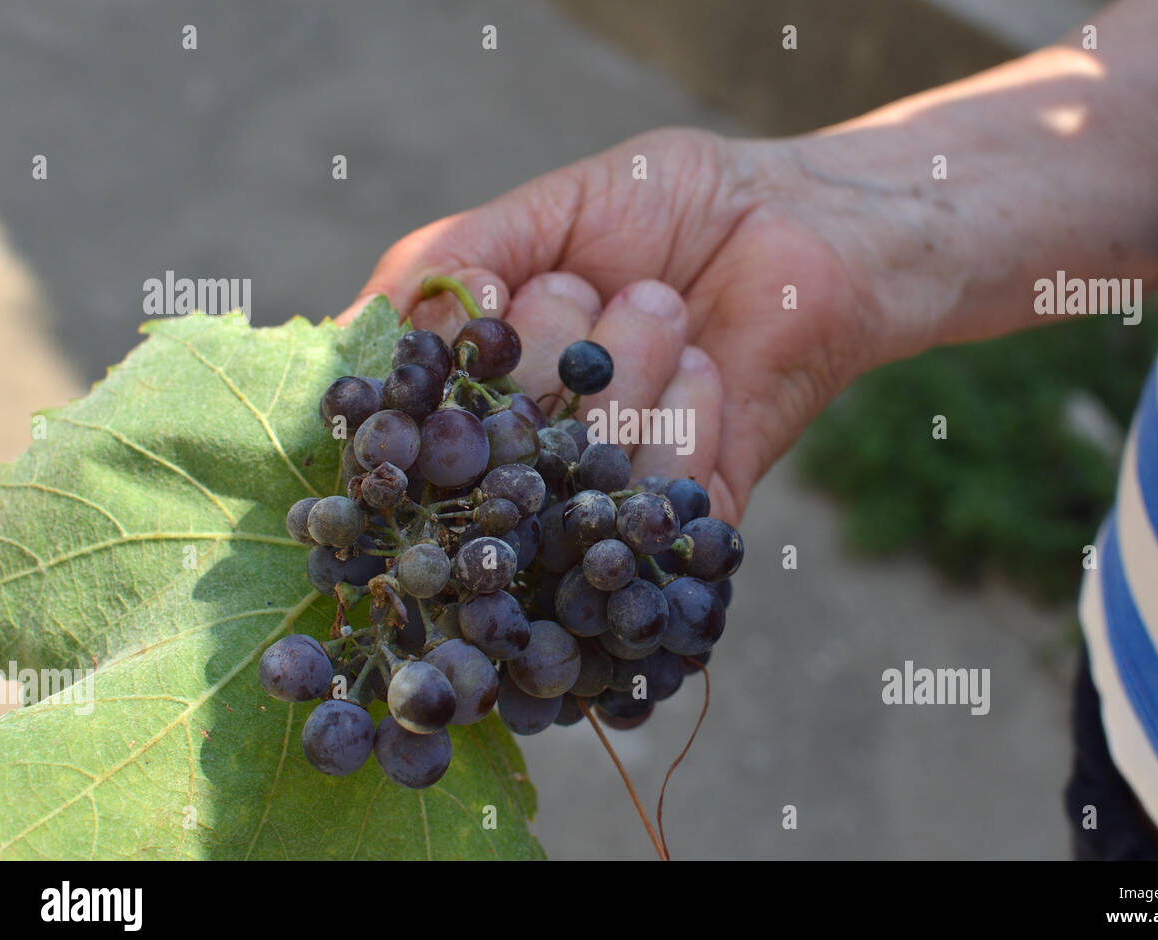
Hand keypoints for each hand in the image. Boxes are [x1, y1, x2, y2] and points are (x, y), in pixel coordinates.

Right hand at [336, 128, 882, 524]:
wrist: (797, 220)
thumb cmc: (661, 203)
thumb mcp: (537, 213)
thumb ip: (444, 264)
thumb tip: (360, 334)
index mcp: (488, 391)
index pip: (418, 439)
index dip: (424, 412)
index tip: (448, 365)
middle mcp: (542, 457)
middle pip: (496, 456)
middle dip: (547, 348)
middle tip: (591, 288)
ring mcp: (617, 494)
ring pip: (581, 474)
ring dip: (624, 364)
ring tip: (664, 308)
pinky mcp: (694, 517)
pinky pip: (662, 504)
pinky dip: (685, 415)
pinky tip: (703, 366)